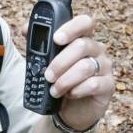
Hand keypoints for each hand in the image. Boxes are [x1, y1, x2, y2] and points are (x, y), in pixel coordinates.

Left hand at [43, 14, 113, 130]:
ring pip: (86, 67)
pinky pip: (93, 84)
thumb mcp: (47, 62)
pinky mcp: (108, 85)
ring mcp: (105, 67)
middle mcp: (96, 49)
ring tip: (54, 90)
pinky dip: (77, 90)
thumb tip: (24, 29)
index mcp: (83, 38)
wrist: (71, 110)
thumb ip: (38, 45)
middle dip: (60, 62)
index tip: (56, 39)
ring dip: (65, 80)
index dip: (71, 28)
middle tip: (48, 75)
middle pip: (82, 45)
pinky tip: (70, 94)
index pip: (84, 23)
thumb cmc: (60, 80)